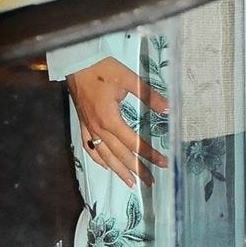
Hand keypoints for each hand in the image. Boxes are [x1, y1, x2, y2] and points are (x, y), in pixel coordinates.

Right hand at [67, 59, 168, 188]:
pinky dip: (99, 159)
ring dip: (118, 170)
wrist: (76, 62)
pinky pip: (90, 147)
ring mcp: (88, 128)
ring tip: (130, 183)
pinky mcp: (83, 124)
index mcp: (110, 119)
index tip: (164, 163)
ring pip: (104, 155)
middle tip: (150, 181)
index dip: (149, 154)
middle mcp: (98, 128)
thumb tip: (168, 109)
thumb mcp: (129, 79)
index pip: (134, 143)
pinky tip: (106, 166)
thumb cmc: (103, 69)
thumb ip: (149, 96)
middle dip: (136, 169)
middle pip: (119, 154)